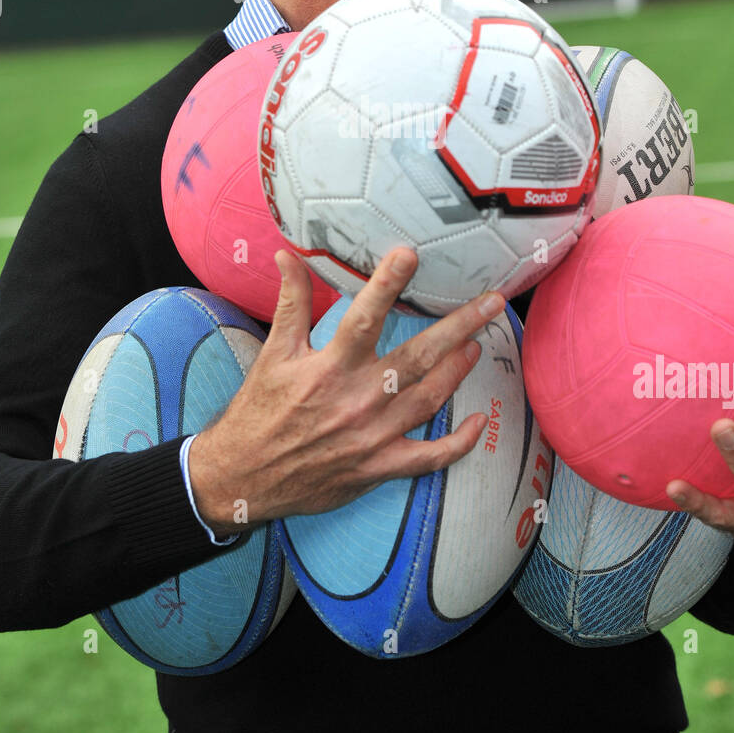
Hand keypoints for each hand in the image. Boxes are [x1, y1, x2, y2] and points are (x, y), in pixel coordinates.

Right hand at [188, 247, 503, 535]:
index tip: (411, 254)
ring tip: (478, 343)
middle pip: (418, 357)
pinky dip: (458, 443)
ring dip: (459, 370)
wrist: (242, 478)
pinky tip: (479, 422)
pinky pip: (429, 457)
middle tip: (492, 302)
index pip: (363, 319)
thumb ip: (290, 303)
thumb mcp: (272, 353)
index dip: (387, 285)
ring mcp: (372, 437)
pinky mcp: (378, 467)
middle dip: (459, 327)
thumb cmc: (258, 412)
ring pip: (430, 399)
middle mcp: (356, 401)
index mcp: (328, 368)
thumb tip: (289, 256)